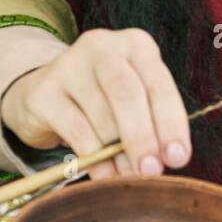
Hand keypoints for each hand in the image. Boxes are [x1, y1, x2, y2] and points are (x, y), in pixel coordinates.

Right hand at [0, 28, 190, 179]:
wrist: (45, 92)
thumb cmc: (105, 98)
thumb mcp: (136, 100)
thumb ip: (152, 123)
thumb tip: (164, 161)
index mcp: (136, 45)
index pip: (159, 85)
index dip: (171, 124)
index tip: (178, 158)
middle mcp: (102, 47)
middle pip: (128, 95)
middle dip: (143, 138)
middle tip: (151, 171)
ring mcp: (69, 65)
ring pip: (102, 116)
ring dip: (118, 154)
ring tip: (128, 176)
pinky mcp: (43, 91)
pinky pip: (76, 129)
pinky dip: (94, 158)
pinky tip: (104, 174)